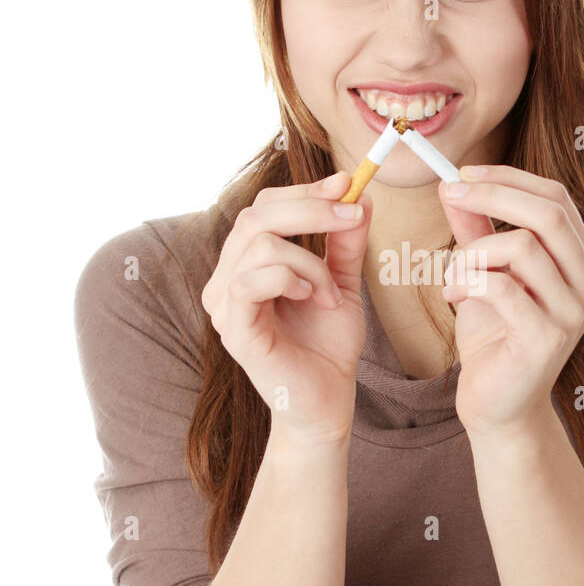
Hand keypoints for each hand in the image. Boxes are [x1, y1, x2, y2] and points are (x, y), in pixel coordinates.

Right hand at [201, 173, 371, 443]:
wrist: (328, 401)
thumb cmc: (328, 346)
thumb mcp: (343, 283)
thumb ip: (344, 242)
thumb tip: (357, 195)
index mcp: (247, 264)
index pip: (263, 208)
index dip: (303, 190)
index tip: (346, 184)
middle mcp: (226, 279)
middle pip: (255, 215)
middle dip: (310, 209)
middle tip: (350, 217)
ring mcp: (224, 304)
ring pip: (259, 245)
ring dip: (309, 260)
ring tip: (329, 292)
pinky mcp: (232, 329)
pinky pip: (252, 281)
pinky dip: (291, 279)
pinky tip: (312, 299)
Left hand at [437, 165, 583, 435]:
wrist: (497, 405)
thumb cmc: (494, 337)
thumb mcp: (484, 273)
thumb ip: (476, 231)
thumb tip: (453, 186)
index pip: (558, 200)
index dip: (509, 178)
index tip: (462, 174)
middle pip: (549, 214)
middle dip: (492, 195)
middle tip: (449, 194)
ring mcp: (574, 314)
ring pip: (523, 247)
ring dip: (472, 253)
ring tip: (453, 277)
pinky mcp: (547, 339)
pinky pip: (501, 287)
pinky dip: (467, 283)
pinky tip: (454, 298)